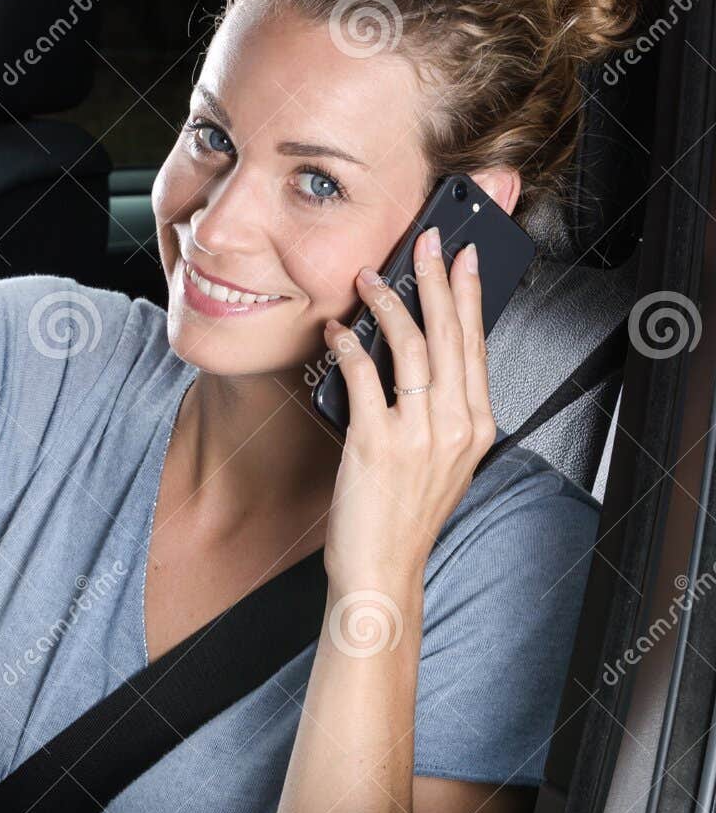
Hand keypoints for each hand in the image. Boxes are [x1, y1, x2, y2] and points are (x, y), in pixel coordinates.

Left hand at [320, 227, 495, 590]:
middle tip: (426, 241)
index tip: (465, 258)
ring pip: (412, 346)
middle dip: (437, 278)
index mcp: (476, 427)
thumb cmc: (403, 519)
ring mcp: (418, 434)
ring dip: (389, 302)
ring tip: (371, 277)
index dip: (470, 295)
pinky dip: (346, 346)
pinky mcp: (375, 442)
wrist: (381, 571)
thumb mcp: (440, 461)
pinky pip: (363, 376)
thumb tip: (418, 358)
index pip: (477, 345)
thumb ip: (438, 412)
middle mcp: (454, 426)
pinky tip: (334, 331)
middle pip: (451, 333)